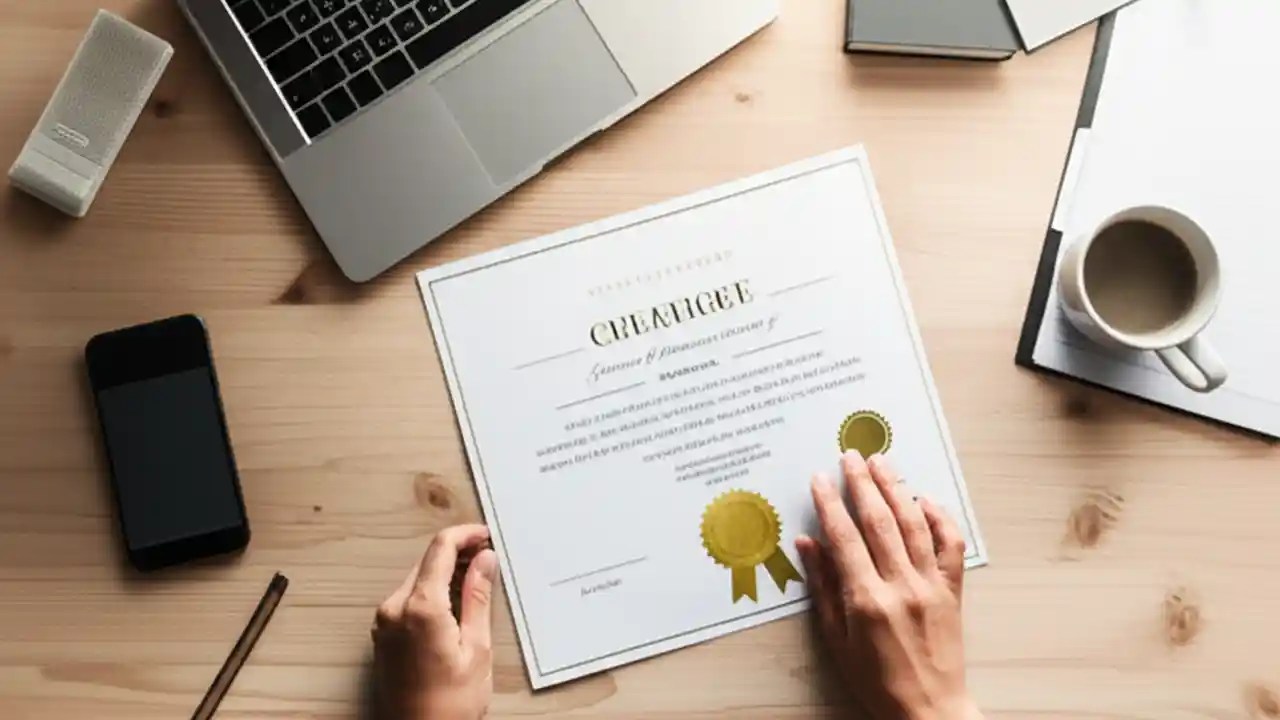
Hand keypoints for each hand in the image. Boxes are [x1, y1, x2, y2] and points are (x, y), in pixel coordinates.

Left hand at [372, 524, 497, 719]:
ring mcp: (384, 622)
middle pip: (426, 561)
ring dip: (444, 573)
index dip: (465, 535)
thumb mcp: (476, 647)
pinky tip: (453, 604)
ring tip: (475, 582)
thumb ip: (478, 597)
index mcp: (420, 607)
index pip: (440, 548)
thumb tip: (484, 561)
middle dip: (457, 553)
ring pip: (417, 579)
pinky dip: (430, 592)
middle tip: (486, 558)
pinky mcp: (382, 635)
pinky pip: (407, 598)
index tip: (484, 535)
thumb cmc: (448, 705)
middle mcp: (394, 609)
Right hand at [796, 453, 979, 719]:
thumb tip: (808, 543)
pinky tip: (925, 500)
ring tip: (882, 462)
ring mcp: (930, 586)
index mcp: (866, 600)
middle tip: (849, 456)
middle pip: (879, 521)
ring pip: (913, 524)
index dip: (829, 503)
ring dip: (896, 488)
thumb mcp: (835, 640)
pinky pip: (951, 545)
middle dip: (862, 483)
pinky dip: (940, 518)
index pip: (844, 537)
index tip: (819, 478)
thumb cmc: (876, 682)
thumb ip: (822, 588)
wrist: (929, 711)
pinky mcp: (953, 591)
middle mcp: (900, 586)